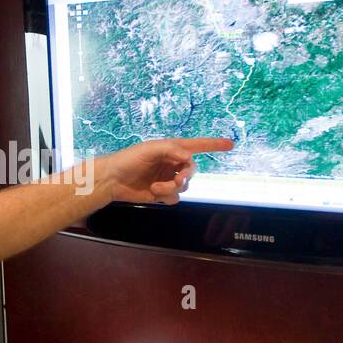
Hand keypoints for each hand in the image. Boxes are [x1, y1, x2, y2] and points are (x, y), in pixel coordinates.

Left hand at [97, 137, 234, 204]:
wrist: (112, 180)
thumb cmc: (129, 159)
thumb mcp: (150, 149)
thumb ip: (171, 150)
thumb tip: (189, 157)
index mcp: (171, 149)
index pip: (197, 146)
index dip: (214, 145)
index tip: (231, 144)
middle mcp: (172, 164)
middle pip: (192, 171)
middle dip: (186, 176)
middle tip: (177, 179)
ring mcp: (168, 179)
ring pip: (184, 187)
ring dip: (172, 188)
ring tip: (156, 188)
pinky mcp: (162, 193)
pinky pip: (175, 198)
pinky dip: (167, 197)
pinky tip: (154, 193)